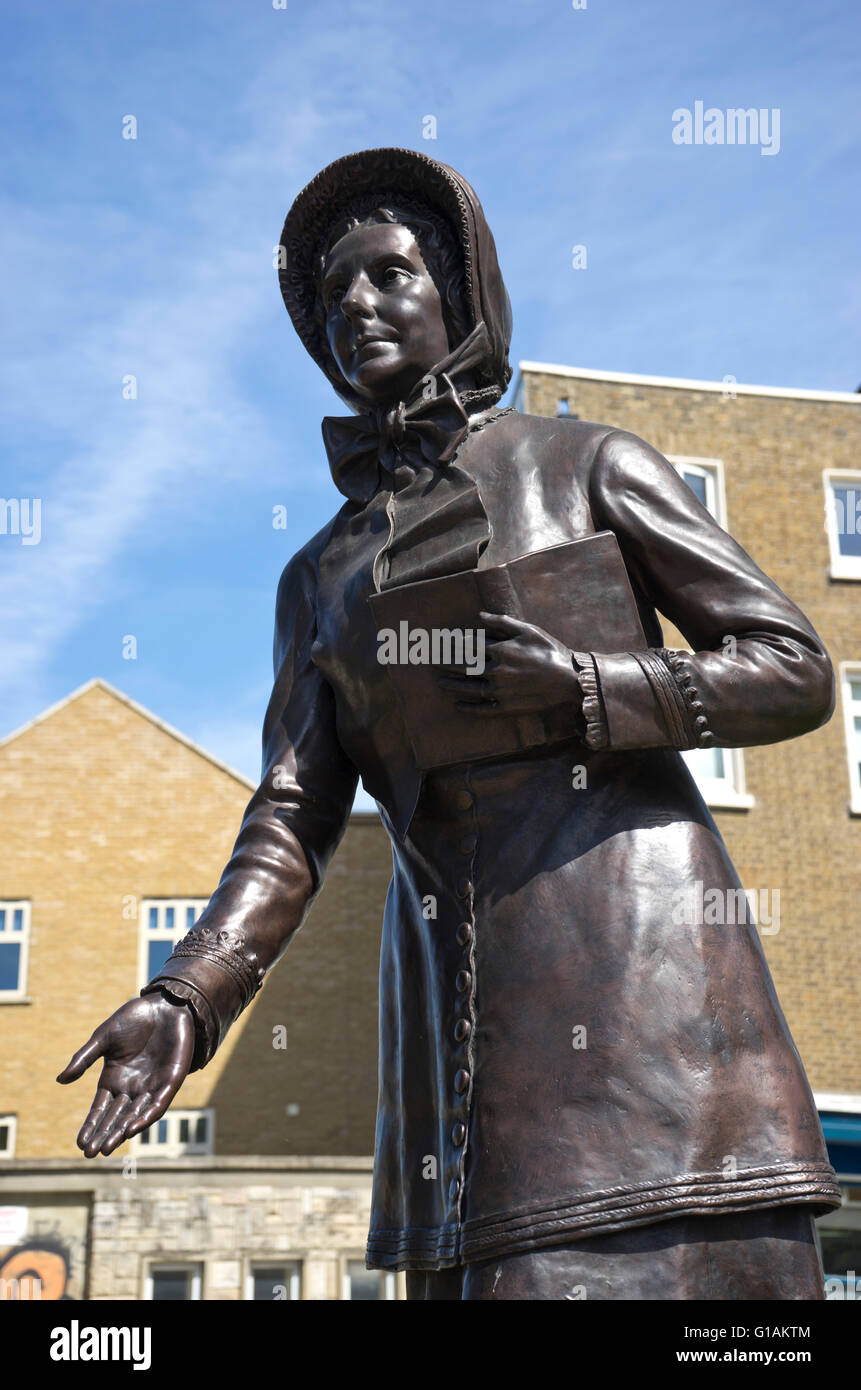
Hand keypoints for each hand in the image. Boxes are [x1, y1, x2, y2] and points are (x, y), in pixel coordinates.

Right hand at [56, 993, 194, 1157]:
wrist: (166, 1003)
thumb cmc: (134, 1019)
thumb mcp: (104, 1037)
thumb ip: (84, 1059)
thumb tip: (60, 1080)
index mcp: (114, 1079)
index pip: (100, 1109)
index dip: (91, 1125)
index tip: (79, 1143)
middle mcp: (132, 1087)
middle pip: (115, 1117)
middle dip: (103, 1135)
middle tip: (90, 1153)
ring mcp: (151, 1085)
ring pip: (135, 1115)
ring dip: (121, 1132)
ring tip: (107, 1147)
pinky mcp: (171, 1080)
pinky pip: (158, 1104)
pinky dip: (146, 1117)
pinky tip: (132, 1129)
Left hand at [436, 611, 584, 724]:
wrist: (569, 680)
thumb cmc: (549, 651)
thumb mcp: (528, 630)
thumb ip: (502, 622)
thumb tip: (478, 615)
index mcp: (501, 650)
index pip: (468, 645)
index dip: (451, 643)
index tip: (438, 642)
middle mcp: (497, 671)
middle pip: (463, 666)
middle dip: (445, 662)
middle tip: (431, 660)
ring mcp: (500, 691)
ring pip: (468, 688)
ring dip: (452, 685)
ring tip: (439, 682)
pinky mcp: (506, 708)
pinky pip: (482, 709)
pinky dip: (468, 708)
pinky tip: (457, 705)